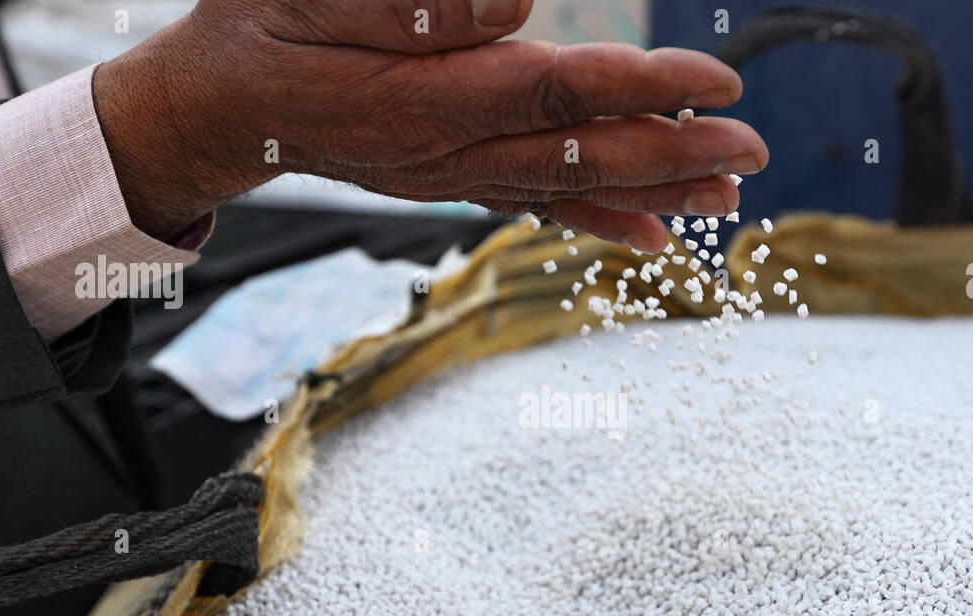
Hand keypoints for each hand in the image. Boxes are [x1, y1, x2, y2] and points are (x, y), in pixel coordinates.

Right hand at [93, 0, 767, 250]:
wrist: (219, 110)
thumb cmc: (260, 29)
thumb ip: (416, 1)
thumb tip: (525, 0)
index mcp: (423, 101)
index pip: (555, 92)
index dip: (641, 86)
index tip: (713, 76)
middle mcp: (449, 155)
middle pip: (582, 154)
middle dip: (675, 152)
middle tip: (753, 149)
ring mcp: (455, 179)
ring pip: (571, 188)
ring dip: (655, 191)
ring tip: (729, 195)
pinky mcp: (455, 184)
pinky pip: (539, 208)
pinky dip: (601, 222)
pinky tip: (655, 236)